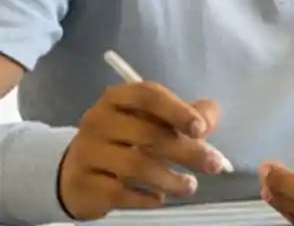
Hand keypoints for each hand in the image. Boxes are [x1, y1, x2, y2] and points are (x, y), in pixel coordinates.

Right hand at [59, 83, 223, 220]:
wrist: (77, 174)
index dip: (177, 110)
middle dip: (188, 152)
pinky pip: (120, 192)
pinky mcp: (83, 183)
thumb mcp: (154, 121)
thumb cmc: (125, 141)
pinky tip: (159, 199)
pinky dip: (146, 198)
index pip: (148, 95)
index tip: (201, 129)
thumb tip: (209, 118)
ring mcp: (87, 152)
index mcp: (117, 99)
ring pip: (136, 166)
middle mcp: (98, 121)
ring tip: (190, 186)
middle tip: (214, 165)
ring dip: (170, 179)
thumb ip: (188, 116)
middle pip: (149, 134)